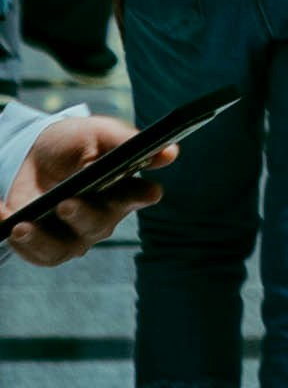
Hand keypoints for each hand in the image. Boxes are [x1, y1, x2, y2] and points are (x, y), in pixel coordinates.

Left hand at [7, 106, 164, 266]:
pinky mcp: (44, 247)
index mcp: (120, 190)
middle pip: (97, 225)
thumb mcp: (95, 133)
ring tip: (22, 226)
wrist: (32, 155)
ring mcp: (72, 237)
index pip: (137, 196)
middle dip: (82, 216)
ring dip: (42, 240)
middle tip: (66, 204)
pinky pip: (33, 253)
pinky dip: (17, 240)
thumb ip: (125, 142)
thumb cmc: (73, 143)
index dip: (143, 195)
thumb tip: (170, 152)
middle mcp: (100, 219)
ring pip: (63, 249)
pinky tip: (3, 219)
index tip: (150, 192)